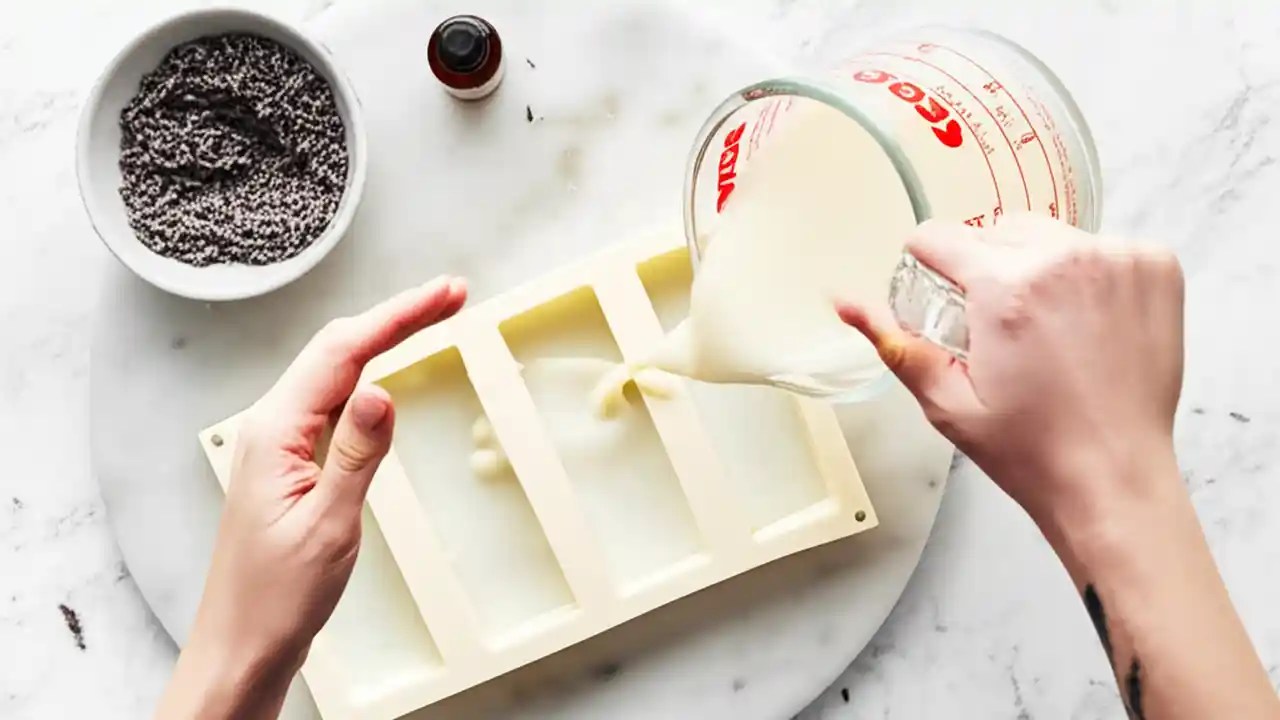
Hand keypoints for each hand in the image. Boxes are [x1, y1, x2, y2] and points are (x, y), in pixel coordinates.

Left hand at [157, 276, 466, 718]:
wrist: (241, 645)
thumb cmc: (276, 596)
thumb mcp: (328, 524)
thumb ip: (356, 453)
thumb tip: (382, 388)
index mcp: (275, 432)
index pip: (343, 351)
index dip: (399, 315)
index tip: (445, 295)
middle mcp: (271, 427)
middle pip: (337, 348)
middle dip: (396, 316)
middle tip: (452, 296)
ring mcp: (279, 444)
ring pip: (334, 372)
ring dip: (382, 340)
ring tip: (429, 318)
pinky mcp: (290, 463)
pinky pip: (331, 403)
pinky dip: (366, 376)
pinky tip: (384, 373)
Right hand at [838, 214, 1184, 525]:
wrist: (1113, 476)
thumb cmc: (1031, 448)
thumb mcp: (945, 400)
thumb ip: (894, 342)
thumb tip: (845, 302)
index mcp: (1004, 288)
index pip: (941, 236)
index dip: (927, 260)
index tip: (935, 284)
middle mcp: (1063, 260)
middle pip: (996, 228)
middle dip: (984, 265)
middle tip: (994, 323)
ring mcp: (1115, 260)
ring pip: (1050, 233)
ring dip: (1036, 264)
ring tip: (1042, 323)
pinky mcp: (1155, 267)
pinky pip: (1102, 246)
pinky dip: (1089, 271)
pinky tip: (1084, 319)